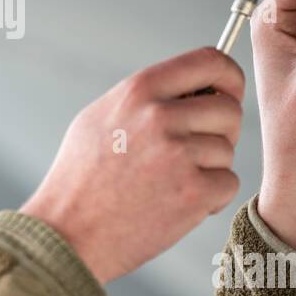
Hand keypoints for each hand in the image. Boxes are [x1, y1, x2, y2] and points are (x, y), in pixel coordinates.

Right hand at [19, 47, 244, 284]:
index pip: (210, 61)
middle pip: (229, 110)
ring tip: (171, 184)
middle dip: (222, 132)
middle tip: (196, 153)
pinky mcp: (193, 193)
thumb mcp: (101, 116)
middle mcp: (160, 115)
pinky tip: (177, 205)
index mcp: (140, 90)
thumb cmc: (81, 178)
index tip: (227, 95)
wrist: (67, 234)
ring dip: (210, 169)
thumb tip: (197, 89)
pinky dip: (211, 198)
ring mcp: (178, 154)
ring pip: (227, 150)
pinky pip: (228, 183)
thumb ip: (148, 97)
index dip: (228, 79)